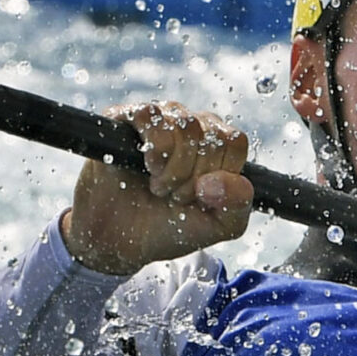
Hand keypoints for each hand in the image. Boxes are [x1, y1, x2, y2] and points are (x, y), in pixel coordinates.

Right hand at [61, 101, 253, 274]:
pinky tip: (145, 168)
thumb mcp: (219, 226)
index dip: (217, 176)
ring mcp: (160, 119)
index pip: (234, 142)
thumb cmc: (169, 227)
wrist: (118, 241)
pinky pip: (150, 114)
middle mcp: (191, 125)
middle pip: (210, 136)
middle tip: (174, 197)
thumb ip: (238, 203)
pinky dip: (153, 149)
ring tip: (158, 187)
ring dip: (172, 170)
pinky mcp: (126, 117)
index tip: (200, 197)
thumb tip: (216, 179)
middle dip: (192, 180)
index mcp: (217, 145)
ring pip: (185, 126)